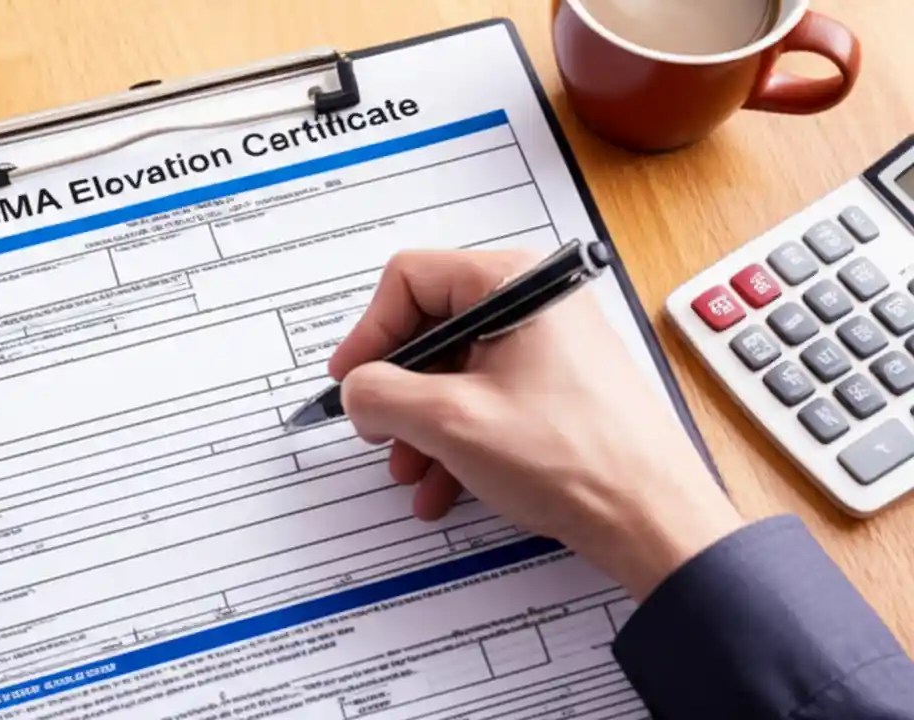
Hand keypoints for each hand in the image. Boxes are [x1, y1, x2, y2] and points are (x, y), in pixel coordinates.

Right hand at [330, 250, 745, 600]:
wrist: (652, 517)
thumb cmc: (572, 458)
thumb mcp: (448, 421)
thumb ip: (380, 393)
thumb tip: (356, 389)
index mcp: (512, 283)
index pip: (409, 279)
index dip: (369, 332)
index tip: (349, 381)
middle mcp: (534, 302)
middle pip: (430, 328)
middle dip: (397, 391)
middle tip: (378, 433)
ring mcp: (549, 344)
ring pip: (455, 371)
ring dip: (422, 425)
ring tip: (411, 473)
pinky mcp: (559, 384)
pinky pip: (487, 397)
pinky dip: (456, 438)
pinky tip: (443, 486)